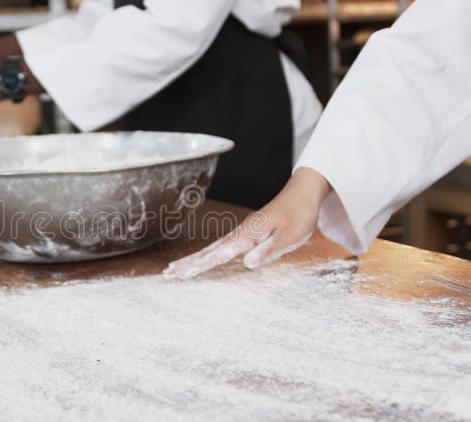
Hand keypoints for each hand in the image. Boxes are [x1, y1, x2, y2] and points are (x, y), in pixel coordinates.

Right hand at [163, 167, 330, 278]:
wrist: (302, 193)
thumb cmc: (299, 214)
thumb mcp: (290, 236)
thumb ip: (268, 250)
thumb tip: (247, 263)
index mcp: (248, 234)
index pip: (219, 254)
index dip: (200, 265)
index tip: (182, 273)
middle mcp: (240, 233)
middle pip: (208, 251)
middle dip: (188, 262)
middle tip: (168, 273)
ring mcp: (242, 232)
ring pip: (212, 248)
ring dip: (194, 259)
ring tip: (176, 268)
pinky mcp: (246, 233)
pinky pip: (221, 246)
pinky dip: (208, 254)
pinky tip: (202, 259)